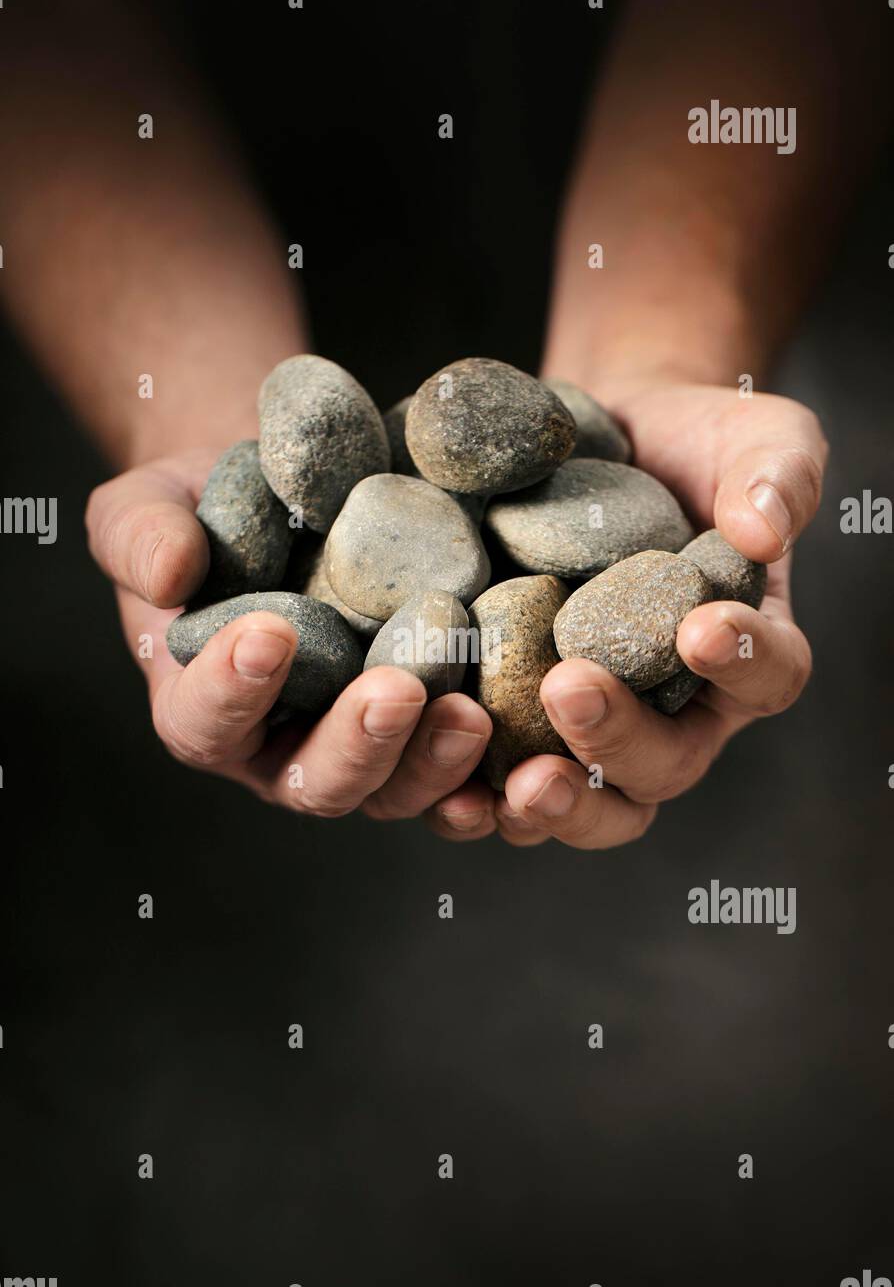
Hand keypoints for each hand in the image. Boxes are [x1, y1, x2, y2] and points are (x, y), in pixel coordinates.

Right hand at [85, 450, 492, 816]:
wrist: (291, 497)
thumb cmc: (208, 506)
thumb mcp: (149, 506)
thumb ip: (139, 537)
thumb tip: (169, 573)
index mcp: (205, 706)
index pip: (206, 720)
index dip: (231, 689)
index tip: (267, 632)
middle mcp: (284, 747)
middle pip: (317, 780)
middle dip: (358, 743)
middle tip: (397, 691)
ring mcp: (363, 747)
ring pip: (395, 789)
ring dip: (434, 762)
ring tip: (472, 714)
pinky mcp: (428, 730)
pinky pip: (459, 773)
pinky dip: (491, 774)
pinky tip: (529, 753)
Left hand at [427, 377, 826, 847]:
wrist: (597, 443)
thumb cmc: (690, 444)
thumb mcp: (754, 439)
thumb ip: (776, 476)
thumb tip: (764, 529)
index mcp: (742, 653)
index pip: (765, 674)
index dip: (742, 662)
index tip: (703, 626)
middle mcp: (672, 712)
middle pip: (664, 767)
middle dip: (617, 744)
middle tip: (570, 690)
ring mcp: (590, 730)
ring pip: (589, 806)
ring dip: (552, 803)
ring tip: (514, 781)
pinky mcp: (514, 727)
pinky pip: (497, 787)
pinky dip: (469, 794)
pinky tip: (443, 788)